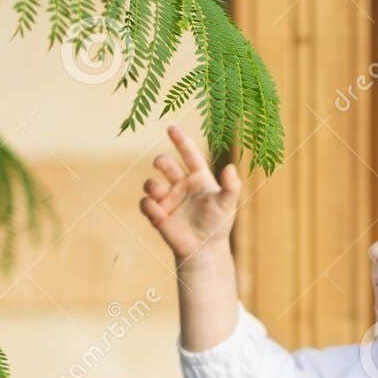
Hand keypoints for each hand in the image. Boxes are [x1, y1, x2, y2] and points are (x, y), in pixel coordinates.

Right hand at [139, 125, 240, 261]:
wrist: (205, 249)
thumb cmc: (218, 225)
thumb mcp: (228, 204)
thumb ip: (231, 186)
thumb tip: (230, 167)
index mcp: (198, 178)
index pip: (189, 154)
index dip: (180, 140)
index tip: (170, 127)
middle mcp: (181, 185)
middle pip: (166, 165)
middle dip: (161, 161)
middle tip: (160, 163)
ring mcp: (168, 199)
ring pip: (151, 184)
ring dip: (152, 185)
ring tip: (159, 191)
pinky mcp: (158, 215)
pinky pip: (146, 204)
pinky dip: (148, 205)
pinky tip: (158, 213)